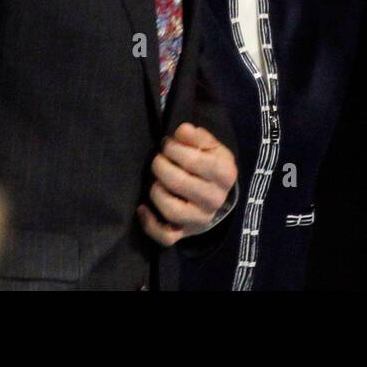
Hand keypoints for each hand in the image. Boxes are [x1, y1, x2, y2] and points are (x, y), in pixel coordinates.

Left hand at [137, 123, 237, 245]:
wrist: (220, 196)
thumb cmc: (212, 166)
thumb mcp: (212, 147)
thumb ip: (197, 136)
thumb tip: (181, 131)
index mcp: (225, 174)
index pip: (193, 160)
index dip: (173, 148)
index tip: (167, 143)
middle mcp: (215, 199)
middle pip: (179, 183)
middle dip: (161, 166)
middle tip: (158, 159)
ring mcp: (200, 219)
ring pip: (172, 210)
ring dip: (156, 192)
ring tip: (155, 181)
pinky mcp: (185, 233)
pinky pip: (165, 236)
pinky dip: (150, 224)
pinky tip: (142, 209)